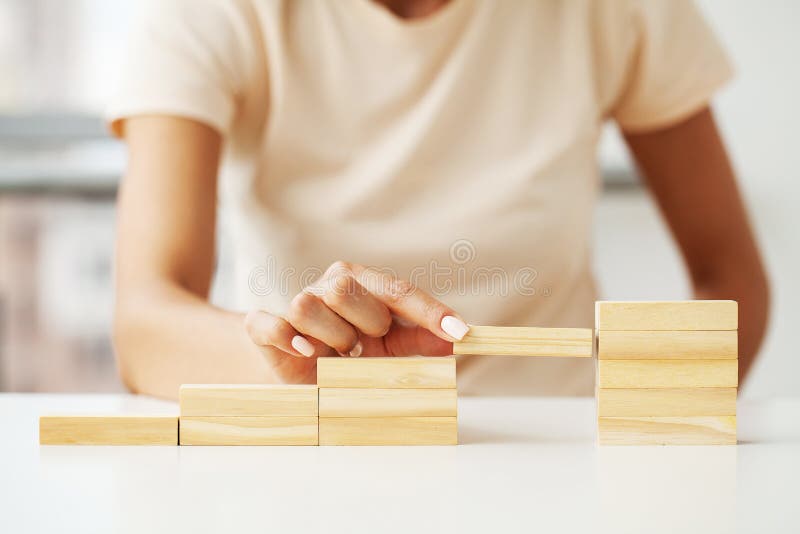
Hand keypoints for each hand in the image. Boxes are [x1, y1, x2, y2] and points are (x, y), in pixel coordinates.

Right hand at [244, 261, 468, 382]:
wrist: (300, 372)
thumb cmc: (350, 354)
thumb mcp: (389, 349)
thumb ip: (418, 342)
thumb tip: (454, 341)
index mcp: (361, 283)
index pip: (397, 290)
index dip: (428, 311)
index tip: (459, 332)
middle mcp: (327, 286)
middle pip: (347, 288)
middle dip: (367, 323)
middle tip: (367, 346)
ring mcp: (295, 304)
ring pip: (310, 305)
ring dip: (332, 337)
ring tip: (339, 355)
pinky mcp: (265, 329)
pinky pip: (270, 324)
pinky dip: (288, 337)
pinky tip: (306, 351)